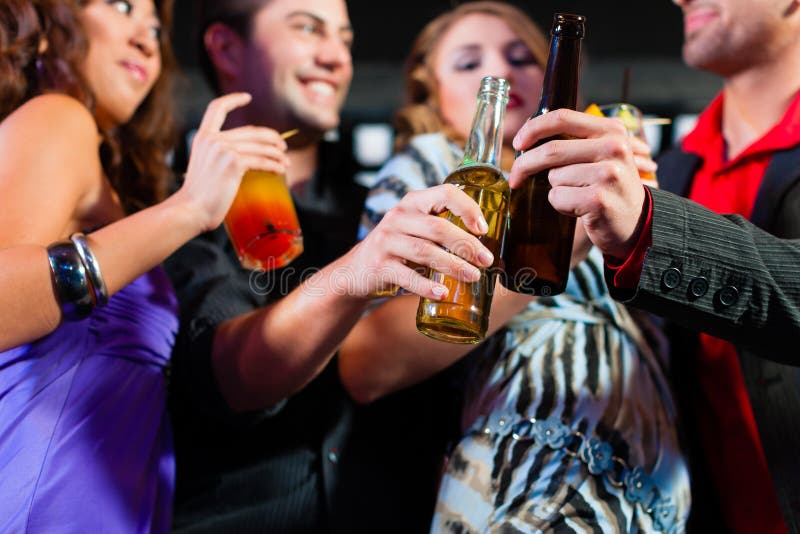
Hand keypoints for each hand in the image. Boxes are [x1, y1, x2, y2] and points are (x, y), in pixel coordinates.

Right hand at [178, 93, 289, 231]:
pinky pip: (262, 161)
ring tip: (285, 162)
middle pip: (252, 131)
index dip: (233, 100)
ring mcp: (223, 149)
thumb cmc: (200, 195)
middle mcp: (213, 139)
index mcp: (203, 137)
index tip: (247, 97)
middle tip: (283, 146)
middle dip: (272, 138)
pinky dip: (274, 165)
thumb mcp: (205, 165)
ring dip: (277, 154)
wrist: (191, 209)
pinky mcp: (234, 163)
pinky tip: (280, 170)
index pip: (217, 109)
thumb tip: (244, 155)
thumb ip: (218, 154)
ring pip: (261, 147)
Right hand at [342, 184, 494, 299]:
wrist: (357, 271)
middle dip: (466, 244)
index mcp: (413, 203)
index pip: (445, 193)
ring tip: (473, 276)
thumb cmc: (399, 249)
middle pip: (438, 227)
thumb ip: (443, 229)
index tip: (484, 228)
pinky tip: (443, 293)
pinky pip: (407, 277)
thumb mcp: (416, 230)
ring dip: (453, 265)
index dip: (467, 208)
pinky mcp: (379, 266)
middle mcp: (398, 217)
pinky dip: (427, 286)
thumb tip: (489, 250)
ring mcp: (386, 241)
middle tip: (486, 260)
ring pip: (425, 252)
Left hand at [509, 109, 646, 260]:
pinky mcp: (598, 199)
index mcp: (611, 130)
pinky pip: (557, 197)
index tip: (517, 144)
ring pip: (554, 177)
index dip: (533, 129)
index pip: (562, 117)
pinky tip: (580, 209)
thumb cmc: (609, 188)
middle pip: (551, 150)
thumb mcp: (602, 155)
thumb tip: (527, 133)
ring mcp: (608, 174)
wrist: (639, 223)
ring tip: (578, 195)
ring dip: (556, 189)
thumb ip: (574, 140)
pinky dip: (561, 205)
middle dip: (524, 165)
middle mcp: (613, 147)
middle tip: (514, 178)